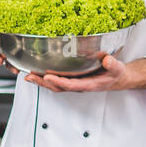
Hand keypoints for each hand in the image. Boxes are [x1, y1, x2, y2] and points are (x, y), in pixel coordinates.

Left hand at [23, 55, 145, 91]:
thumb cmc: (116, 73)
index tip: (48, 76)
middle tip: (30, 76)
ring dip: (41, 82)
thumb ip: (113, 64)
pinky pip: (56, 82)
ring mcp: (74, 84)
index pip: (71, 85)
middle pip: (58, 87)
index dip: (59, 82)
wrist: (117, 78)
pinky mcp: (72, 81)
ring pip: (55, 86)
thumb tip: (106, 59)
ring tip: (28, 76)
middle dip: (43, 83)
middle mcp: (79, 86)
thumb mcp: (118, 68)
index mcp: (89, 85)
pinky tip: (37, 73)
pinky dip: (45, 79)